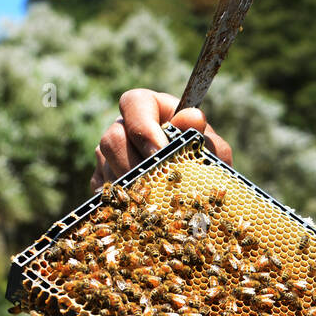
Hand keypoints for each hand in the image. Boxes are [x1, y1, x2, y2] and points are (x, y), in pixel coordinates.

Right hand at [90, 89, 232, 190]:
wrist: (200, 204)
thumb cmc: (208, 170)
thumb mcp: (214, 154)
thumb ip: (204, 137)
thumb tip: (193, 118)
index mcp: (152, 111)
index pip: (133, 103)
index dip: (142, 126)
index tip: (160, 151)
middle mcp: (125, 129)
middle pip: (112, 138)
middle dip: (137, 167)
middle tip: (160, 186)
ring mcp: (109, 157)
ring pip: (106, 169)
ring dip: (133, 188)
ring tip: (158, 202)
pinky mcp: (102, 184)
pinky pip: (103, 193)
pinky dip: (123, 204)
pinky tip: (143, 213)